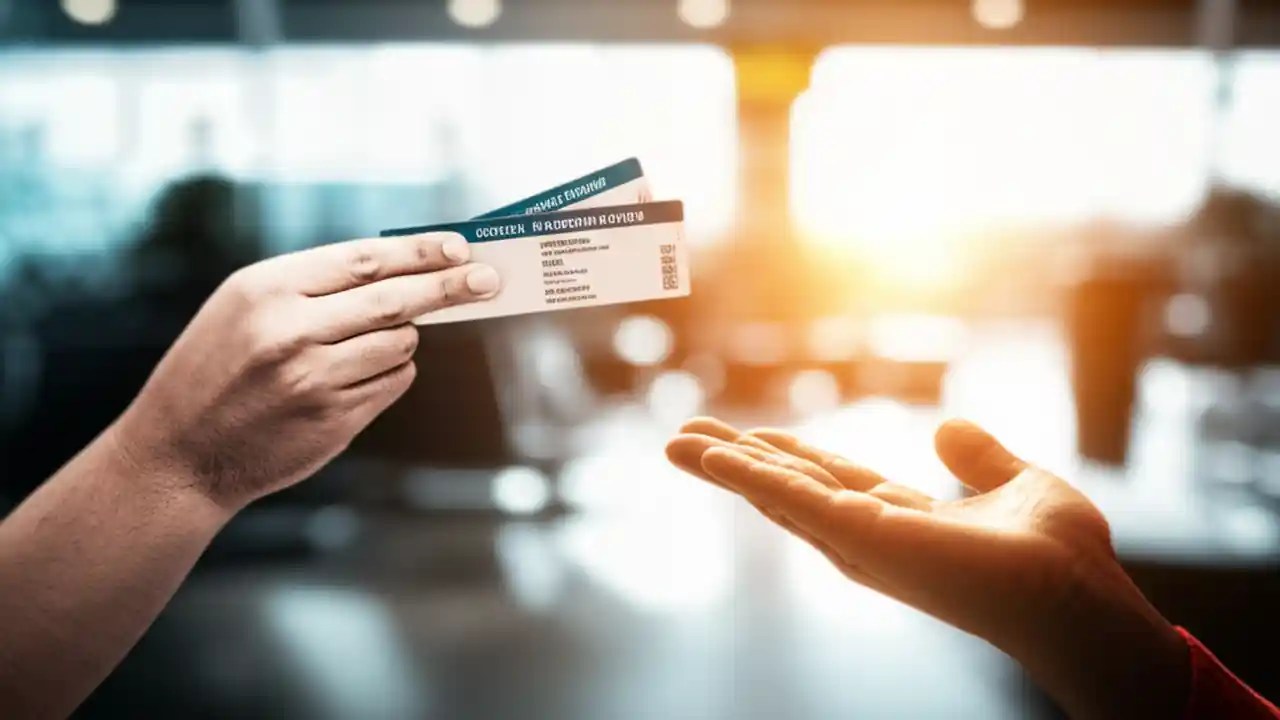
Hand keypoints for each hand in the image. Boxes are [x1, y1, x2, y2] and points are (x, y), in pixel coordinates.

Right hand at [110, 232, 500, 511]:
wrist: (179, 453)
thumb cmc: (217, 367)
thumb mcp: (245, 306)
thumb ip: (314, 285)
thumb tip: (402, 268)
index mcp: (267, 290)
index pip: (363, 259)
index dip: (418, 252)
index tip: (459, 246)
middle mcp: (292, 332)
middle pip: (396, 300)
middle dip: (450, 286)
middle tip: (489, 279)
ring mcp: (316, 380)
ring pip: (400, 344)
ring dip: (400, 338)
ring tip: (360, 346)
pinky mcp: (335, 421)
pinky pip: (392, 383)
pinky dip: (388, 374)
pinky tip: (350, 380)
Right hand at [667, 417, 1188, 719]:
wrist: (1077, 594)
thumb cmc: (1064, 557)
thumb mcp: (1019, 484)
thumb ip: (980, 458)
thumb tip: (946, 427)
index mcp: (904, 519)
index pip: (832, 480)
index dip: (789, 455)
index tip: (754, 433)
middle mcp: (871, 533)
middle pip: (789, 487)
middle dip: (738, 462)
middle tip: (683, 438)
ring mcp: (860, 538)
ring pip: (778, 493)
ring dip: (725, 467)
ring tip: (676, 444)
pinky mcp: (860, 536)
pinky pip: (792, 499)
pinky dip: (747, 476)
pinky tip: (712, 456)